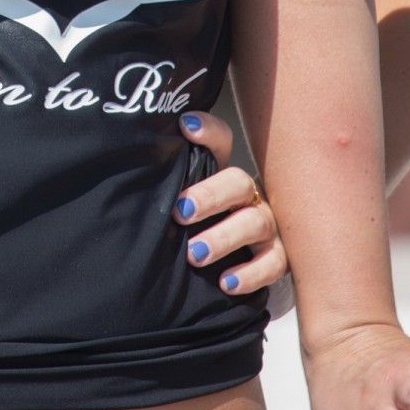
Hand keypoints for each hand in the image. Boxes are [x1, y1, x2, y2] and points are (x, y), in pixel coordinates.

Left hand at [175, 110, 288, 302]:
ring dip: (224, 238)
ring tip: (194, 255)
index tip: (185, 127)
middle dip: (209, 196)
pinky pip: (274, 264)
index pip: (221, 142)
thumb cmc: (199, 228)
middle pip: (238, 182)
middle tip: (180, 212)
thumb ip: (169, 186)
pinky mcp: (277, 258)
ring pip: (256, 222)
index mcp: (223, 174)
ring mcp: (267, 225)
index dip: (207, 131)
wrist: (227, 266)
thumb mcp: (182, 202)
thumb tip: (131, 173)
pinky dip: (251, 273)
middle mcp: (249, 195)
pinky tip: (226, 282)